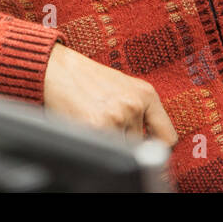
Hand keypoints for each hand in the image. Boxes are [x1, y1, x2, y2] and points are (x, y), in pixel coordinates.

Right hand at [42, 43, 177, 145]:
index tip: (149, 153)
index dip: (156, 149)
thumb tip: (150, 147)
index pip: (167, 137)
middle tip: (102, 121)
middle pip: (138, 145)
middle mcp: (135, 104)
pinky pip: (103, 149)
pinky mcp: (97, 127)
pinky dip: (92, 143)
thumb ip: (140, 114)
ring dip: (106, 140)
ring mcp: (117, 116)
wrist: (55, 68)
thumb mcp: (122, 88)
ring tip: (90, 118)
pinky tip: (83, 124)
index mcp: (145, 94)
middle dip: (122, 139)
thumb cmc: (85, 79)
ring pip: (120, 149)